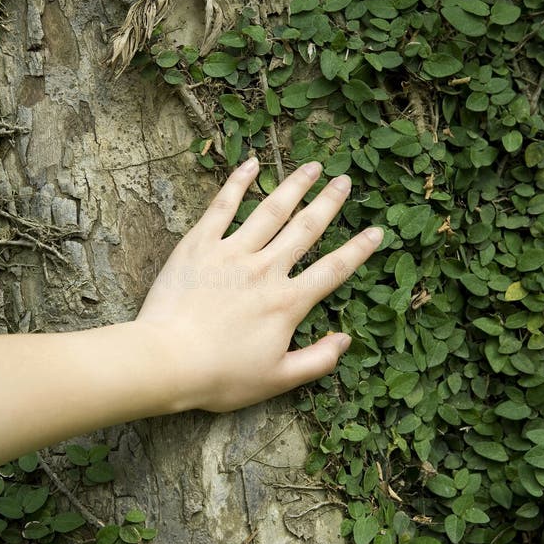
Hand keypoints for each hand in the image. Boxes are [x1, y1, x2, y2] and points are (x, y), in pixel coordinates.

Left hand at [135, 158, 382, 412]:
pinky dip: (238, 183)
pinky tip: (250, 163)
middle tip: (345, 181)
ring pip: (271, 211)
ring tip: (312, 166)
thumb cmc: (220, 376)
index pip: (333, 270)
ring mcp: (232, 253)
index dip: (358, 250)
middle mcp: (266, 270)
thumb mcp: (278, 380)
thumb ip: (318, 360)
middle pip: (305, 229)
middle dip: (329, 203)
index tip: (376, 231)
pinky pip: (223, 207)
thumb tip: (346, 339)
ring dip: (294, 186)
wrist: (167, 361)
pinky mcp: (199, 245)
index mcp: (288, 302)